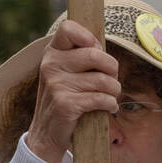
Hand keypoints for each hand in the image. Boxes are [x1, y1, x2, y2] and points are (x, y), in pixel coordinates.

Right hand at [24, 19, 118, 162]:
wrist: (47, 133)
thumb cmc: (64, 98)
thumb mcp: (64, 72)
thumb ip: (80, 57)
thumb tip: (102, 47)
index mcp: (51, 53)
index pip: (68, 29)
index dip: (88, 36)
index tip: (96, 50)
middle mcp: (51, 65)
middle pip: (95, 55)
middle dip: (112, 68)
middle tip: (111, 78)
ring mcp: (57, 85)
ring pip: (104, 80)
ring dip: (114, 90)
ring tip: (110, 96)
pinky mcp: (66, 104)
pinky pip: (102, 99)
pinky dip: (111, 104)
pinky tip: (108, 107)